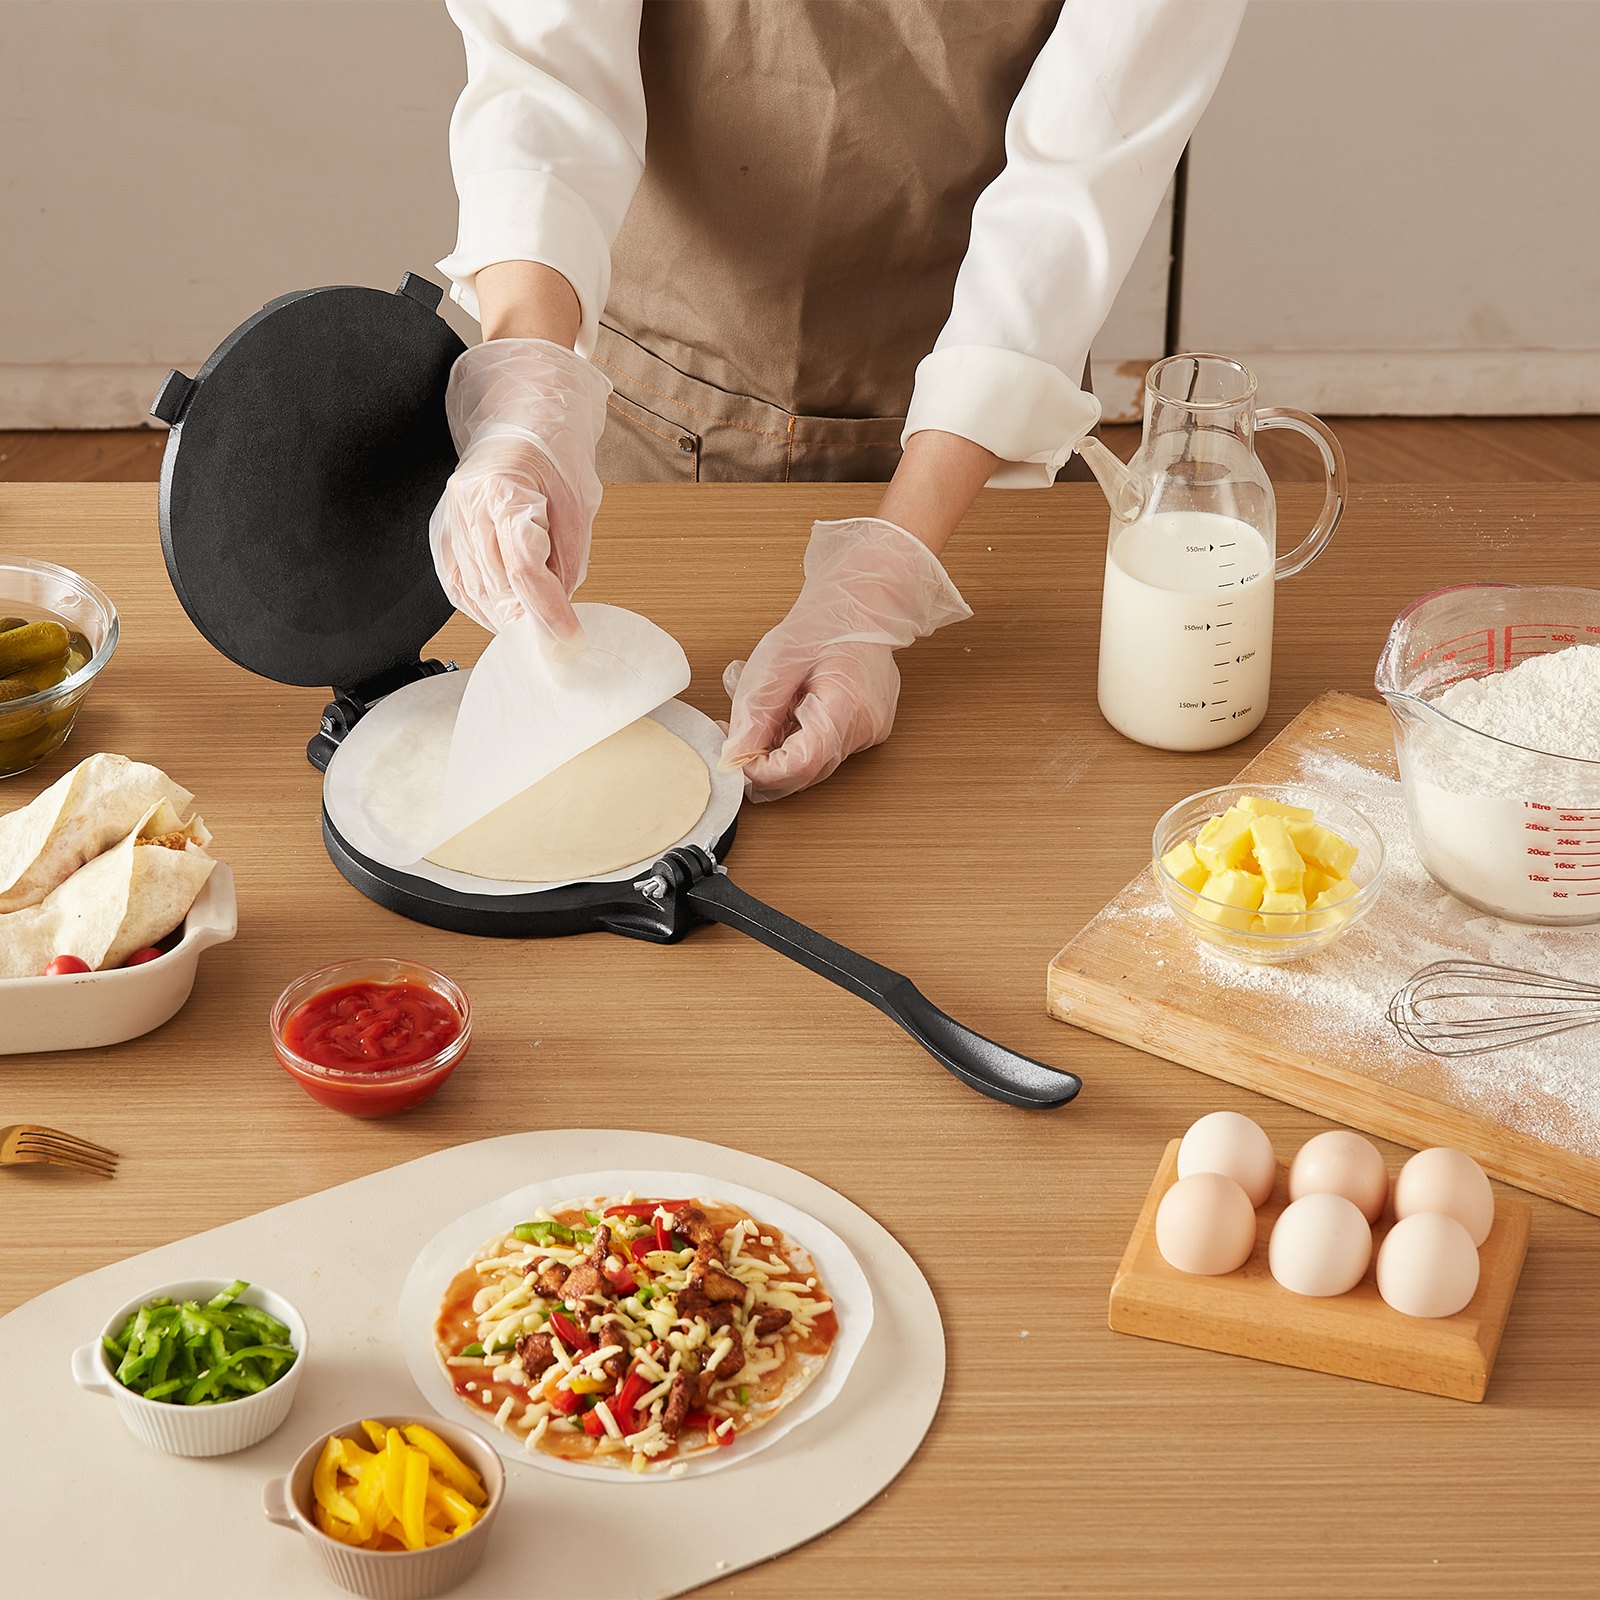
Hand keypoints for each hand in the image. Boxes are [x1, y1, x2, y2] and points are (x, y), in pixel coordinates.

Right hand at [429, 338, 610, 647]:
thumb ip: (567, 559)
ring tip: (537, 628)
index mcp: (504, 489)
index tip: (569, 638)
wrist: (521, 419)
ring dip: (508, 617)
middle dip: (530, 620)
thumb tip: (557, 609)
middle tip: (558, 642)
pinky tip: (506, 616)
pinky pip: (458, 585)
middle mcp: (468, 504)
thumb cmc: (554, 455)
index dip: (548, 611)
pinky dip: (483, 608)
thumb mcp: (578, 505)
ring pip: (477, 590)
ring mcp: (449, 519)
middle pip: (498, 584)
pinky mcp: (442, 532)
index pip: (524, 567)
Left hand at [722, 518, 971, 801]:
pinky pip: (823, 747)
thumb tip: (735, 757)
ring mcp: (869, 731)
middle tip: (737, 732)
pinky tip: (787, 707)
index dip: (763, 770)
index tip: (735, 757)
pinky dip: (796, 736)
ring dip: (778, 745)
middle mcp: (866, 727)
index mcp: (848, 706)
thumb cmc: (825, 622)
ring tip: (764, 706)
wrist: (862, 603)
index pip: (802, 764)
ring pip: (812, 762)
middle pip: (807, 771)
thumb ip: (755, 714)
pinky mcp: (865, 729)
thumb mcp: (776, 662)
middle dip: (765, 760)